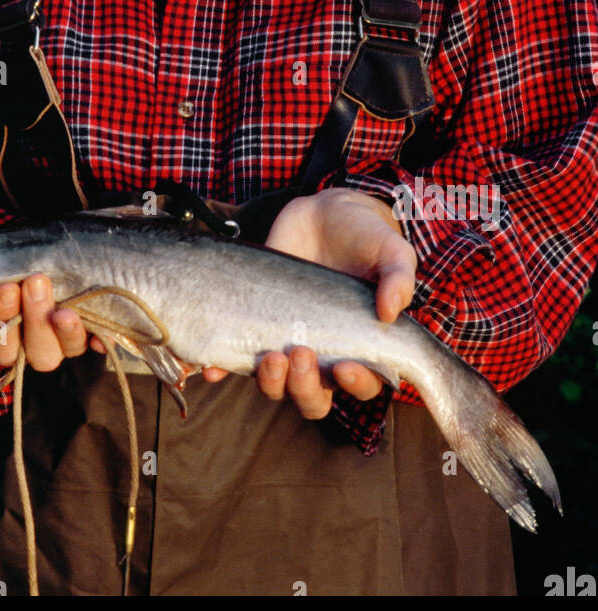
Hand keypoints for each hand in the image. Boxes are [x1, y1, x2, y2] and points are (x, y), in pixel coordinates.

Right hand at [0, 207, 106, 370]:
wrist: (60, 262)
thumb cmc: (20, 264)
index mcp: (10, 331)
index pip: (1, 344)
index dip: (2, 325)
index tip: (5, 288)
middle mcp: (39, 343)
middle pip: (36, 352)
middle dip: (34, 319)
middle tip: (35, 282)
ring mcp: (69, 340)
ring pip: (66, 350)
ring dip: (65, 331)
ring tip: (65, 309)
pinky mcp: (99, 332)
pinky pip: (104, 342)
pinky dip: (104, 338)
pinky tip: (102, 331)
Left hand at [201, 188, 416, 417]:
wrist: (324, 214)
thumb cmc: (366, 238)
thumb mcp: (391, 252)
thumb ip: (399, 279)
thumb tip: (391, 311)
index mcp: (363, 346)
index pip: (364, 384)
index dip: (356, 385)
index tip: (346, 367)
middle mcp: (325, 353)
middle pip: (315, 397)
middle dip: (305, 387)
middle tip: (300, 354)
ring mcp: (288, 341)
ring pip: (277, 386)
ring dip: (271, 382)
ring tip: (270, 357)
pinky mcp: (257, 325)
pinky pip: (236, 357)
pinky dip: (221, 368)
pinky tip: (211, 369)